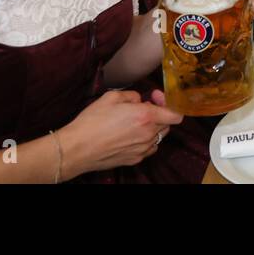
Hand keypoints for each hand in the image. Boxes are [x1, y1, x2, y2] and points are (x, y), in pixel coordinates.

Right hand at [57, 89, 182, 176]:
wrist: (77, 148)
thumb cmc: (92, 121)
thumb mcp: (111, 97)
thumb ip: (132, 95)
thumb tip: (139, 100)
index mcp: (145, 116)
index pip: (176, 114)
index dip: (168, 102)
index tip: (154, 97)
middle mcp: (148, 134)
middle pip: (167, 124)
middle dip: (159, 113)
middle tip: (142, 107)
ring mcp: (142, 149)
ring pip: (159, 136)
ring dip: (153, 127)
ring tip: (135, 122)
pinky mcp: (135, 160)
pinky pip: (149, 148)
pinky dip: (146, 141)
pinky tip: (131, 136)